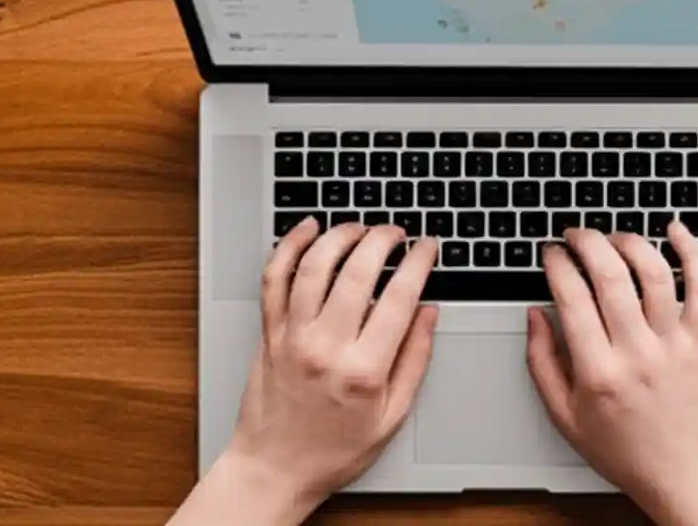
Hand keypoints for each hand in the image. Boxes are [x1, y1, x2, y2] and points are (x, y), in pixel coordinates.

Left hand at [169, 220, 439, 524]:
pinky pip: (274, 279)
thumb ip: (415, 360)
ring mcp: (292, 336)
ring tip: (360, 227)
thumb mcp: (392, 415)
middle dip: (383, 239)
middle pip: (358, 270)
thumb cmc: (333, 450)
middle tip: (396, 232)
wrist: (274, 469)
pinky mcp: (268, 333)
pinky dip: (288, 247)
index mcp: (364, 369)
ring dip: (340, 235)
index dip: (419, 263)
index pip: (399, 297)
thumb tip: (429, 314)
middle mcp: (325, 346)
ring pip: (315, 265)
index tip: (427, 248)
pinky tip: (306, 230)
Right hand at [526, 223, 697, 525]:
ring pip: (654, 274)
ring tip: (614, 236)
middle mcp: (636, 354)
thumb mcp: (565, 417)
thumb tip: (535, 315)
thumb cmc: (625, 449)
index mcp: (598, 373)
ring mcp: (673, 345)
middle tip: (576, 234)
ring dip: (630, 242)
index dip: (557, 265)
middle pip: (610, 276)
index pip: (572, 299)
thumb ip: (542, 363)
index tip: (551, 253)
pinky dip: (691, 253)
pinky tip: (675, 231)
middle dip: (587, 242)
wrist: (683, 472)